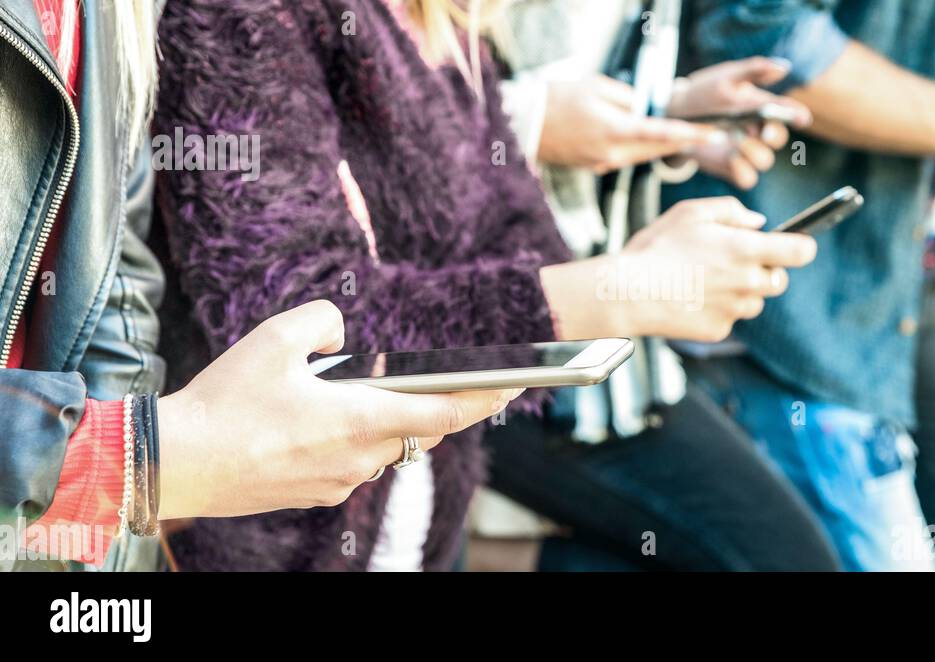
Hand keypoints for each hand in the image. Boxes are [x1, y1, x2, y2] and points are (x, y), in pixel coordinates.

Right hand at [156, 301, 522, 519]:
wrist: (178, 463)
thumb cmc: (225, 402)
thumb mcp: (275, 338)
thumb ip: (323, 320)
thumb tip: (343, 330)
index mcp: (361, 420)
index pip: (444, 415)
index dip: (484, 400)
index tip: (512, 387)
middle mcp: (360, 460)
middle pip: (421, 435)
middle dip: (433, 409)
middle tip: (434, 383)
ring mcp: (338, 484)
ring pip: (387, 452)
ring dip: (388, 426)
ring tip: (362, 397)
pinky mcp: (315, 496)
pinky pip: (355, 467)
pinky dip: (356, 444)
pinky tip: (322, 424)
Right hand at [538, 75, 723, 172]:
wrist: (524, 123)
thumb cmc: (558, 98)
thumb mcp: (597, 87)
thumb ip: (628, 99)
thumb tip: (646, 110)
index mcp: (615, 131)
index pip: (663, 134)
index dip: (692, 134)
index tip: (714, 134)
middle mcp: (613, 154)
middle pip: (658, 150)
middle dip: (684, 142)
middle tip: (710, 134)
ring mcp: (603, 164)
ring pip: (644, 156)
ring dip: (664, 147)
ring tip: (687, 137)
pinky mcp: (595, 167)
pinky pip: (626, 159)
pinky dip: (640, 150)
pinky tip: (648, 140)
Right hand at [540, 197, 817, 341]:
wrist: (627, 292)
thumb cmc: (657, 247)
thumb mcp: (692, 212)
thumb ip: (732, 210)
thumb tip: (758, 223)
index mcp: (746, 250)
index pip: (801, 251)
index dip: (801, 245)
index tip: (793, 243)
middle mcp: (747, 284)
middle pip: (779, 280)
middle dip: (765, 269)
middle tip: (733, 260)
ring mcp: (734, 311)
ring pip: (754, 301)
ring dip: (741, 291)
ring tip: (704, 279)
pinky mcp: (718, 331)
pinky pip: (730, 318)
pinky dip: (718, 308)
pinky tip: (691, 297)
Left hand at [667, 57, 812, 188]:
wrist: (676, 114)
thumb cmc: (705, 93)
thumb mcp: (728, 78)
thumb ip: (754, 71)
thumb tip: (784, 67)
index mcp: (762, 109)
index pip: (788, 114)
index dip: (798, 116)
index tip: (801, 118)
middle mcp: (757, 132)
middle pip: (778, 140)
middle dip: (774, 136)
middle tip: (763, 132)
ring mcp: (746, 152)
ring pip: (764, 161)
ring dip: (754, 152)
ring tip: (737, 140)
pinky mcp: (732, 168)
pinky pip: (747, 178)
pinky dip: (742, 171)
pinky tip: (730, 157)